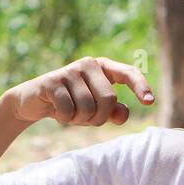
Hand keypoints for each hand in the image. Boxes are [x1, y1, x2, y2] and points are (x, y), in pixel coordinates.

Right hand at [3, 56, 154, 125]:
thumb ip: (113, 112)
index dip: (140, 86)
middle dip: (99, 118)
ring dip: (80, 120)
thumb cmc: (71, 104)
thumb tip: (123, 114)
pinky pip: (69, 110)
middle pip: (108, 99)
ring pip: (88, 107)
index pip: (128, 73)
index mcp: (103, 67)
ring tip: (70, 114)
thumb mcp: (95, 110)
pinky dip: (65, 118)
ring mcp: (70, 71)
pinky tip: (56, 111)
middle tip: (85, 119)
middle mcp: (88, 64)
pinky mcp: (52, 81)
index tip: (149, 102)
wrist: (34, 101)